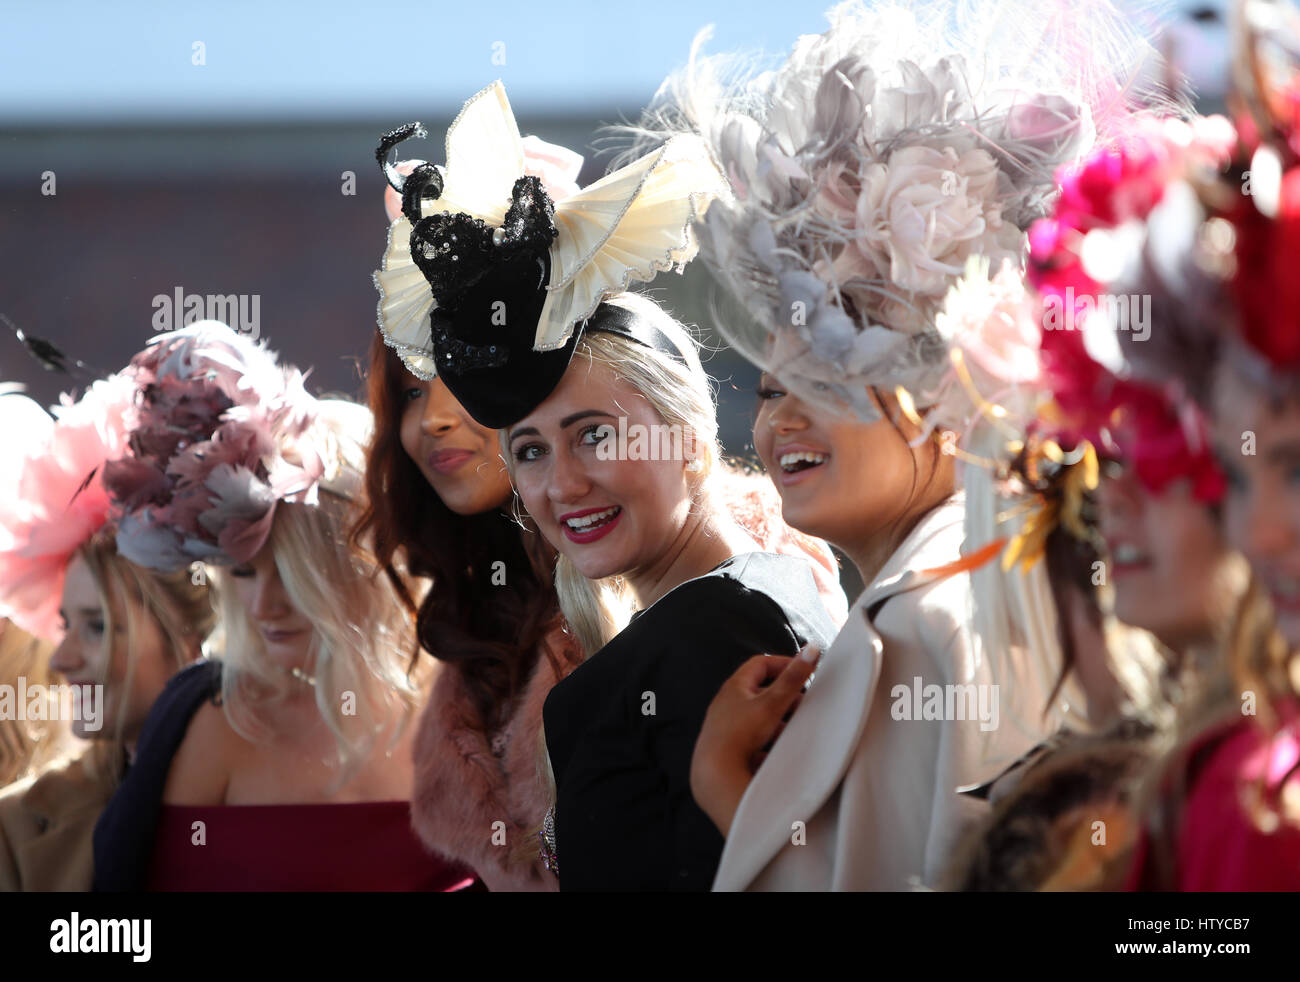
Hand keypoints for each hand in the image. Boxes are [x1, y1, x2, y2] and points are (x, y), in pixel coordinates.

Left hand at [690, 645, 820, 837]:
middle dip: (785, 695)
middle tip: (804, 701)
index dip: (782, 664)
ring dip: (779, 717)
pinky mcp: (730, 745)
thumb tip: (812, 649)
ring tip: (796, 725)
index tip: (803, 670)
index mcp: (734, 687)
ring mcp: (727, 724)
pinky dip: (770, 737)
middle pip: (761, 690)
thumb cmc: (740, 734)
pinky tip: (782, 747)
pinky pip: (754, 735)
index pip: (760, 664)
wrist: (716, 774)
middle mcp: (727, 702)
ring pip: (759, 714)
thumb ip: (793, 678)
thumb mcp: (772, 703)